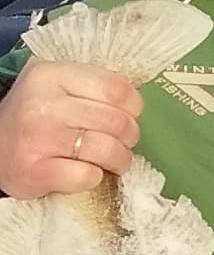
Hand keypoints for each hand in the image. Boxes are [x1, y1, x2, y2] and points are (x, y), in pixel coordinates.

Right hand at [0, 60, 141, 197]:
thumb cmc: (37, 119)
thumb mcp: (58, 88)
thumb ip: (93, 87)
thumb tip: (138, 104)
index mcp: (50, 75)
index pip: (117, 90)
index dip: (132, 108)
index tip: (126, 116)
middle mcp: (42, 104)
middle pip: (117, 122)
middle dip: (128, 138)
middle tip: (119, 143)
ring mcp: (37, 138)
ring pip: (108, 150)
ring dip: (118, 160)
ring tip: (110, 161)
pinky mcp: (34, 171)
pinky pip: (87, 176)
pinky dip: (94, 178)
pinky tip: (84, 173)